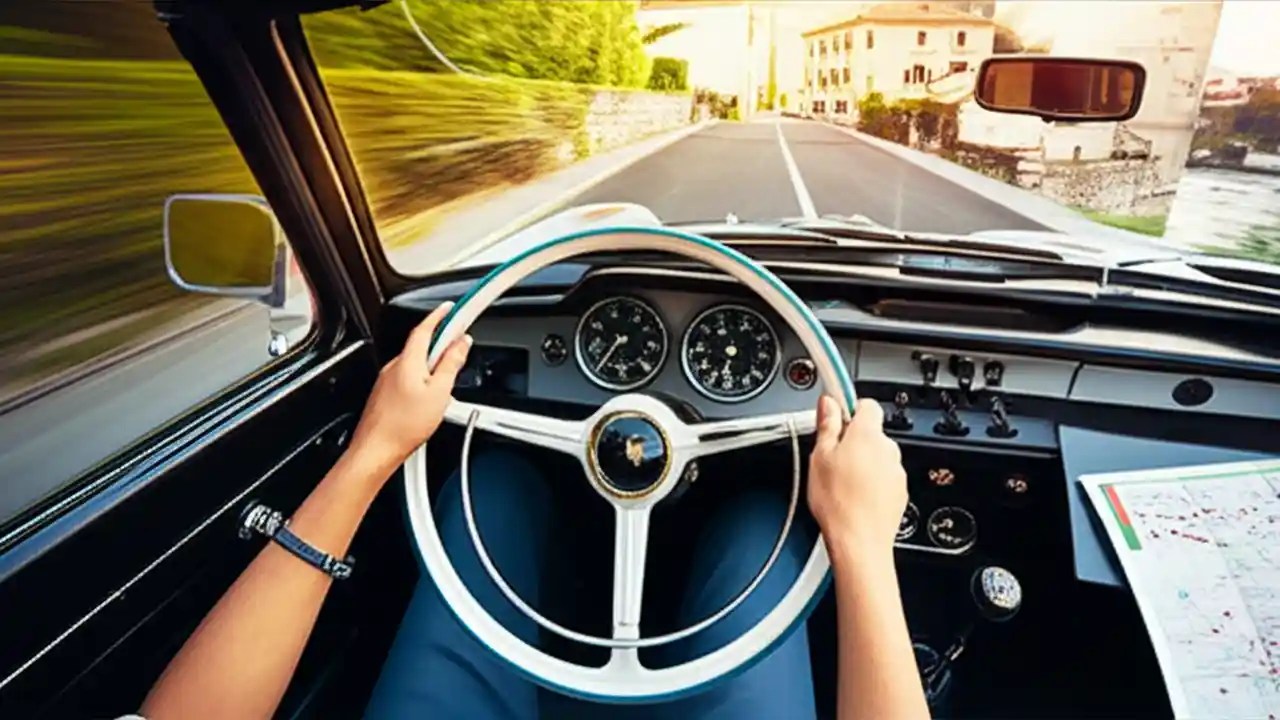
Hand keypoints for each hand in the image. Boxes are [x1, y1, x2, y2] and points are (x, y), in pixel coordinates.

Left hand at [348, 302, 471, 473]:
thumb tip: (462, 343)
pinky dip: (421, 379)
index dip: (440, 315)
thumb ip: (451, 364)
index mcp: (409, 361)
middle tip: (458, 347)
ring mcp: (387, 380)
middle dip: (440, 344)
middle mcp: (394, 366)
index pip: (425, 328)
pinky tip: (428, 399)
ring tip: (445, 384)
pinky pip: (407, 377)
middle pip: (421, 346)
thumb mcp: (439, 392)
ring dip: (431, 365)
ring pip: (414, 364)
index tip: (451, 308)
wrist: (376, 450)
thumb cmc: (404, 426)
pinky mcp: (385, 393)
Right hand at [808, 396, 906, 558]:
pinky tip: (853, 496)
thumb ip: (827, 425)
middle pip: (871, 432)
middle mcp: (888, 449)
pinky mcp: (900, 491)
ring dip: (862, 462)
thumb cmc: (838, 503)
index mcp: (868, 434)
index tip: (835, 418)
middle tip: (831, 457)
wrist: (859, 542)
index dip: (849, 408)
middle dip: (853, 440)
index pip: (866, 403)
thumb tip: (829, 403)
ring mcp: (896, 471)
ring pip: (877, 456)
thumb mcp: (819, 457)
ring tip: (841, 482)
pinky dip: (871, 482)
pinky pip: (884, 477)